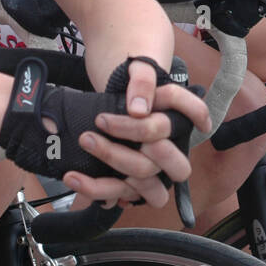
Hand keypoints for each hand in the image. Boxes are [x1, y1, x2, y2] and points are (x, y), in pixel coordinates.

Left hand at [67, 60, 210, 206]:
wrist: (109, 111)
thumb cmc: (129, 88)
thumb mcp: (136, 70)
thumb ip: (142, 80)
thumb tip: (139, 109)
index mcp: (177, 116)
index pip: (191, 112)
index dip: (191, 113)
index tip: (142, 110)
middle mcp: (172, 147)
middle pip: (166, 153)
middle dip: (136, 136)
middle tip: (101, 121)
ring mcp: (154, 172)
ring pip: (144, 178)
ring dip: (113, 158)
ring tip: (84, 140)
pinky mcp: (133, 188)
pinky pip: (119, 195)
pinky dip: (95, 189)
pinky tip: (73, 177)